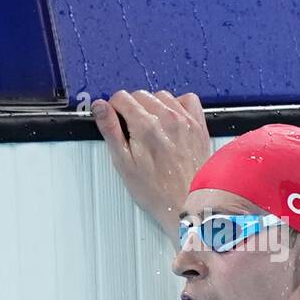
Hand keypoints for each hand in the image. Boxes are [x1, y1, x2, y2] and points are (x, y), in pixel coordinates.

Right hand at [92, 90, 211, 235]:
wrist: (189, 204)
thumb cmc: (158, 192)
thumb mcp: (124, 164)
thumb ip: (110, 130)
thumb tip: (100, 108)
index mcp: (145, 126)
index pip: (121, 98)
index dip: (114, 109)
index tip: (115, 120)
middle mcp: (167, 118)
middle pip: (141, 95)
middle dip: (132, 108)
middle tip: (132, 130)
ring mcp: (185, 120)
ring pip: (162, 95)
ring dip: (153, 106)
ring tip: (151, 127)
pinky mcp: (199, 125)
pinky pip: (188, 100)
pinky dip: (178, 104)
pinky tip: (172, 119)